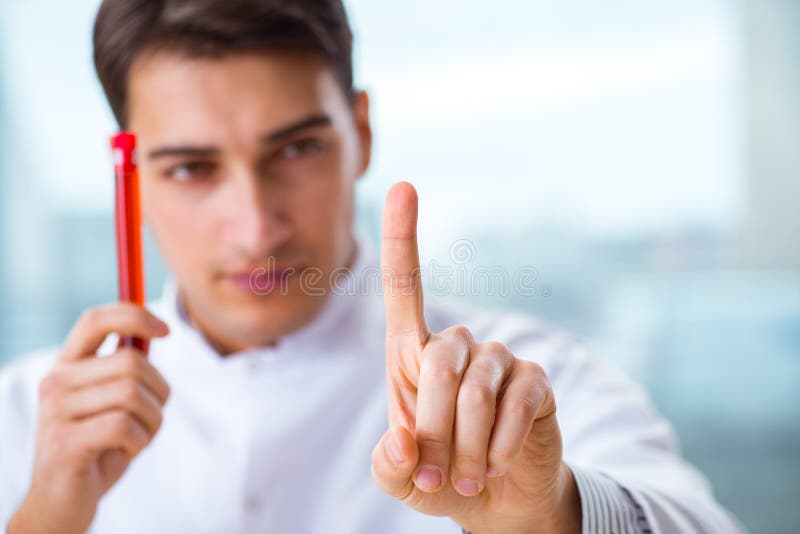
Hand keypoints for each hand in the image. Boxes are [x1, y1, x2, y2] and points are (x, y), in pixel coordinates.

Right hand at [9, 304, 170, 533]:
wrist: (62, 504)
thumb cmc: (98, 448)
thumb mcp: (113, 402)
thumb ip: (126, 369)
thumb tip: (154, 330)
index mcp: (67, 366)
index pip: (96, 319)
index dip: (135, 315)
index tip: (166, 331)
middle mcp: (55, 382)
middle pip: (131, 362)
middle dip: (160, 391)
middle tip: (152, 418)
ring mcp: (55, 411)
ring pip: (133, 394)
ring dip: (152, 421)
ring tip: (138, 438)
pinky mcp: (64, 442)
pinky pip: (124, 426)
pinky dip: (139, 442)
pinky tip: (126, 452)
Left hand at [371, 183, 580, 533]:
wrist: (495, 501)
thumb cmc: (438, 476)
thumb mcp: (400, 477)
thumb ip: (388, 465)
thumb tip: (403, 441)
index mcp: (413, 356)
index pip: (405, 288)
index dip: (403, 238)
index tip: (403, 185)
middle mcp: (458, 347)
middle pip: (439, 359)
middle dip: (434, 426)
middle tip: (436, 474)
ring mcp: (500, 361)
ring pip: (477, 390)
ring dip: (467, 448)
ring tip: (467, 477)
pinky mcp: (536, 382)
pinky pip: (517, 404)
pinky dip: (499, 446)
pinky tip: (497, 463)